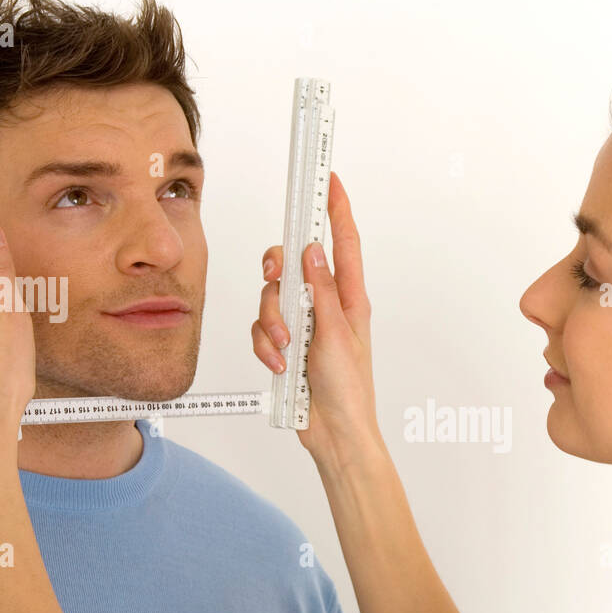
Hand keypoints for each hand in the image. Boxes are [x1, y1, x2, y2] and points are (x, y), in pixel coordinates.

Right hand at [253, 171, 381, 469]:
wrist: (335, 434)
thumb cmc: (349, 390)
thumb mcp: (338, 335)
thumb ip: (321, 291)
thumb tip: (313, 250)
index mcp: (349, 297)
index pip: (343, 242)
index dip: (335, 209)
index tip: (328, 178)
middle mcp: (325, 305)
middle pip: (292, 263)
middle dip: (278, 271)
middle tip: (276, 277)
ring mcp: (303, 324)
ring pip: (271, 298)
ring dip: (271, 323)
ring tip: (285, 348)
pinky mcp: (284, 344)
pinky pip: (261, 329)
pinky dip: (265, 345)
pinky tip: (279, 363)